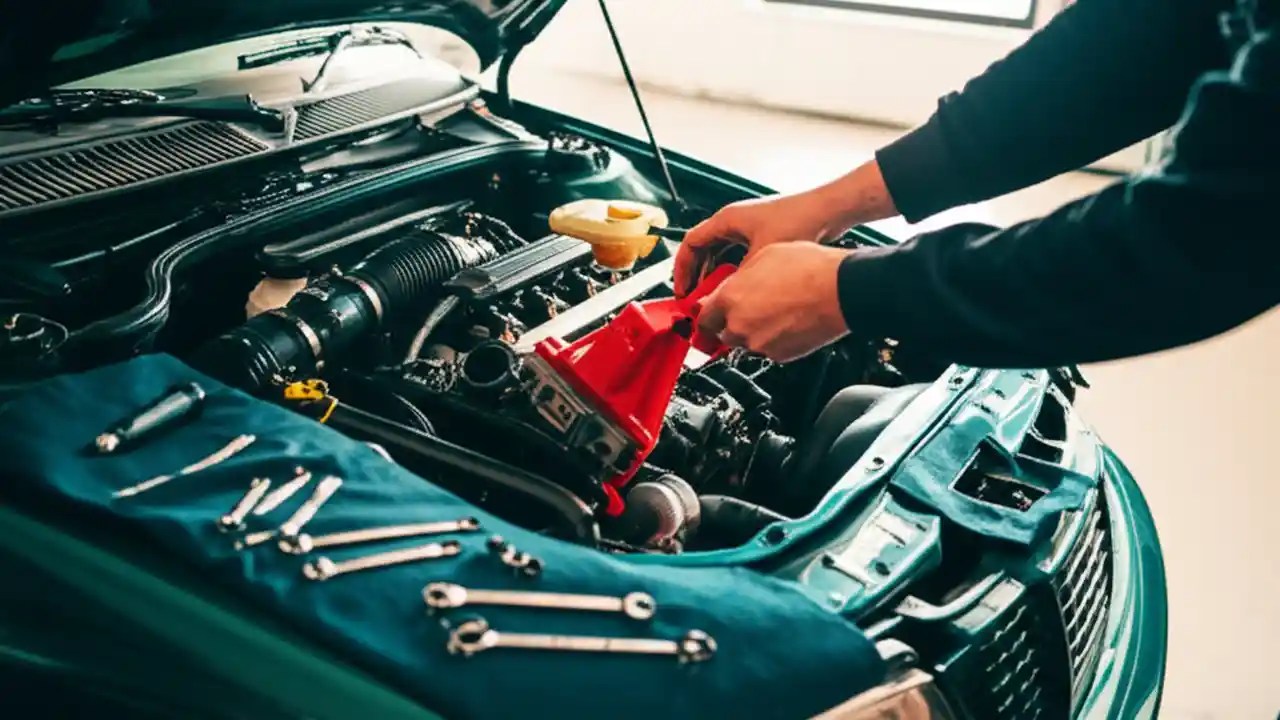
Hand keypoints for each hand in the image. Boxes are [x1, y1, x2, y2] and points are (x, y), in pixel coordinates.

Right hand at [673, 188, 842, 296]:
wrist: (829, 210)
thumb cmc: (800, 220)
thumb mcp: (762, 256)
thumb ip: (739, 278)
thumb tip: (725, 299)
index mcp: (727, 219)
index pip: (690, 244)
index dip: (682, 269)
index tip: (683, 290)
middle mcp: (734, 221)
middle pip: (704, 250)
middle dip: (698, 276)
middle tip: (696, 300)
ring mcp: (749, 226)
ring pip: (721, 254)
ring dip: (715, 275)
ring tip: (714, 297)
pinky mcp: (762, 234)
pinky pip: (737, 254)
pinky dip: (732, 271)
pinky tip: (737, 288)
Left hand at [696, 242, 850, 362]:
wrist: (840, 289)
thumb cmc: (807, 268)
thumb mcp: (764, 256)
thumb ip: (739, 277)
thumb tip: (730, 285)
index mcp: (730, 299)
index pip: (703, 317)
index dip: (707, 314)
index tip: (708, 314)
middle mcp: (739, 326)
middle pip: (721, 334)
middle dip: (729, 323)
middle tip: (746, 309)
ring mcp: (759, 344)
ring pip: (745, 342)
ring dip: (752, 330)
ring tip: (773, 311)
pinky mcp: (779, 356)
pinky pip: (767, 349)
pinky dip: (772, 338)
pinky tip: (787, 320)